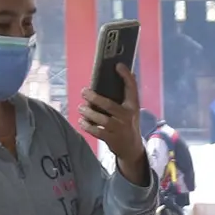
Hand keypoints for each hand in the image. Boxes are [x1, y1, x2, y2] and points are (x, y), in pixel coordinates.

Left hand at [81, 64, 147, 179]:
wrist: (132, 149)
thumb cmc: (128, 124)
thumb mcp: (131, 110)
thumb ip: (124, 96)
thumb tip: (116, 75)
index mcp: (133, 106)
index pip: (132, 88)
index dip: (126, 76)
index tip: (118, 65)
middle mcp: (127, 116)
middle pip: (109, 105)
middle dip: (94, 97)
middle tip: (84, 91)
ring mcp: (119, 128)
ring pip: (101, 118)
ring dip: (88, 112)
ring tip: (81, 108)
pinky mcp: (111, 139)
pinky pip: (96, 131)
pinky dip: (87, 126)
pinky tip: (82, 121)